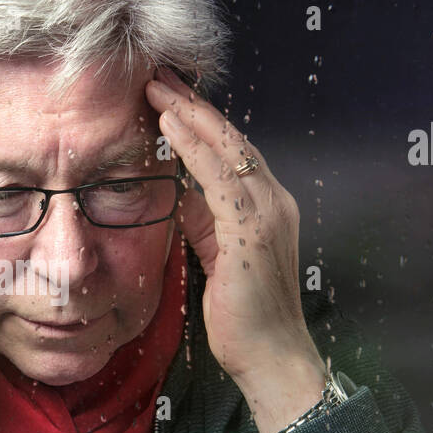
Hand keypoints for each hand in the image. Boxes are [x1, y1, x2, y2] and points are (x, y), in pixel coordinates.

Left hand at [145, 68, 327, 431]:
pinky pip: (218, 175)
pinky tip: (170, 122)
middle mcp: (274, 201)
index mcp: (267, 207)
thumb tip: (180, 195)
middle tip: (158, 74)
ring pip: (226, 146)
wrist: (272, 358)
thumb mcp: (216, 258)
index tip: (168, 97)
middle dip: (193, 104)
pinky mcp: (251, 229)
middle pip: (230, 138)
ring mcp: (267, 212)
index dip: (200, 122)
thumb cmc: (244, 317)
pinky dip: (194, 145)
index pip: (231, 153)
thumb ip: (204, 224)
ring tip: (157, 86)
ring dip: (189, 112)